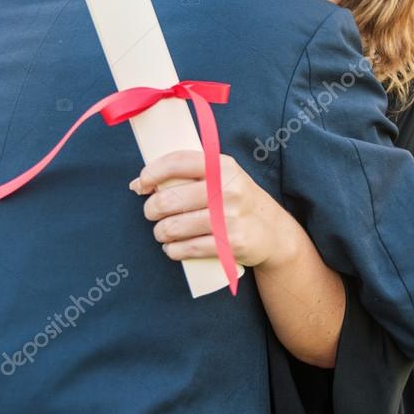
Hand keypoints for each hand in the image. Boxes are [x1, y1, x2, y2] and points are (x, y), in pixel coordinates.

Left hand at [130, 150, 293, 270]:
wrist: (274, 232)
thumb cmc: (238, 201)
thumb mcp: (223, 177)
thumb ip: (189, 174)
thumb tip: (139, 182)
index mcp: (223, 166)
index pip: (177, 162)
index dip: (151, 173)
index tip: (140, 184)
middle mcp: (227, 189)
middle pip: (168, 199)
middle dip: (151, 209)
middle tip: (153, 213)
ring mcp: (230, 218)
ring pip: (174, 227)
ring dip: (161, 232)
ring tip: (163, 232)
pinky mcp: (231, 243)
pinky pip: (188, 248)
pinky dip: (173, 250)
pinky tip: (172, 248)